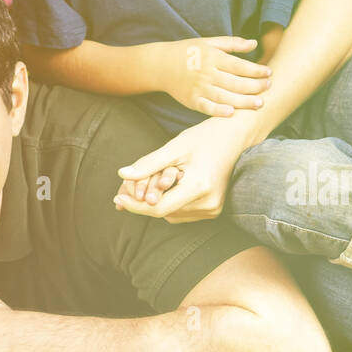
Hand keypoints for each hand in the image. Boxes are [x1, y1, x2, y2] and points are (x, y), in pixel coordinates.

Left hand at [114, 116, 253, 223]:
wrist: (235, 137)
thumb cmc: (204, 137)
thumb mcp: (174, 147)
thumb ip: (148, 163)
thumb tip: (122, 175)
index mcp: (199, 187)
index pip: (159, 208)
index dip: (135, 205)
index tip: (117, 198)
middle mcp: (209, 204)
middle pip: (164, 212)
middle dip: (143, 201)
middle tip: (125, 189)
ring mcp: (213, 209)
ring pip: (171, 214)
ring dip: (157, 202)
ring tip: (151, 182)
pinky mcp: (214, 210)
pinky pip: (182, 212)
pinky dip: (170, 202)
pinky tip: (167, 186)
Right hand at [159, 37, 270, 117]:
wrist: (160, 65)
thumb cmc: (188, 52)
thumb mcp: (209, 42)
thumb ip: (233, 43)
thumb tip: (255, 43)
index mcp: (213, 57)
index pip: (239, 65)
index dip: (256, 70)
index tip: (269, 72)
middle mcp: (207, 73)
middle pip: (235, 82)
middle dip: (255, 86)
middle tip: (269, 87)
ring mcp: (199, 88)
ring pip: (225, 96)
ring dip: (244, 101)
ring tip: (260, 103)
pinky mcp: (192, 100)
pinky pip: (207, 107)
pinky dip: (219, 111)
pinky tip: (232, 113)